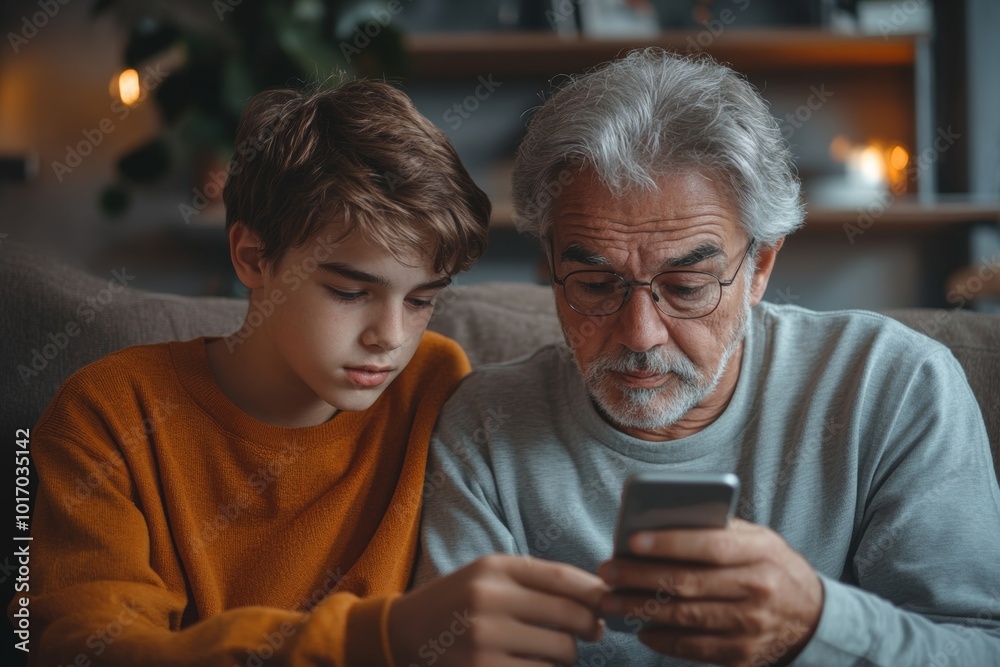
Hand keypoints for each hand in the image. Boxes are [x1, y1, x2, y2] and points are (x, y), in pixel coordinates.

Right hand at [390, 554, 606, 665]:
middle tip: (592, 632)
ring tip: (557, 650)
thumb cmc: (458, 601)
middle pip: (570, 614)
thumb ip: (535, 580)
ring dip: (568, 655)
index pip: (563, 577)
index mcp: (494, 567)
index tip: (607, 602)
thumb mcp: (489, 575)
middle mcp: (489, 598)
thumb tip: (596, 597)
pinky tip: (535, 664)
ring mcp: (484, 638)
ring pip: (561, 650)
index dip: (595, 592)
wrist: (403, 633)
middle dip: (590, 626)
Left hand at [598, 519, 822, 666]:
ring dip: (640, 610)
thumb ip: (718, 529)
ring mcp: (750, 627)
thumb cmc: (772, 566)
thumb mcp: (758, 538)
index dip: (668, 543)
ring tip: (610, 601)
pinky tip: (640, 629)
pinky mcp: (742, 655)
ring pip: (684, 618)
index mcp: (760, 554)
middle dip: (640, 577)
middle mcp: (757, 591)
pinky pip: (694, 649)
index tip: (631, 541)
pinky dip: (663, 640)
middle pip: (687, 583)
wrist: (813, 616)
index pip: (709, 546)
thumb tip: (661, 521)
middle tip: (607, 571)